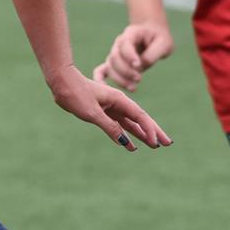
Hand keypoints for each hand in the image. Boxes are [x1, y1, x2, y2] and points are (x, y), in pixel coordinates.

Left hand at [48, 65, 171, 151]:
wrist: (62, 83)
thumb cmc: (76, 94)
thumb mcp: (92, 113)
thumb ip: (109, 127)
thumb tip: (124, 141)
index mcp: (119, 99)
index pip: (140, 116)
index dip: (149, 130)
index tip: (156, 142)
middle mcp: (118, 103)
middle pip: (140, 119)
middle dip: (154, 132)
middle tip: (167, 143)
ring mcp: (111, 108)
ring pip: (131, 124)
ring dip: (142, 135)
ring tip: (154, 146)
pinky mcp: (103, 112)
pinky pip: (119, 125)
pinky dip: (126, 134)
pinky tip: (130, 144)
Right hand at [90, 19, 174, 90]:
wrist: (152, 36)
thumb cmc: (159, 39)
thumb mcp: (163, 44)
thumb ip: (153, 54)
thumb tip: (141, 66)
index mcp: (131, 34)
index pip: (125, 44)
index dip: (130, 56)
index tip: (139, 66)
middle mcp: (119, 43)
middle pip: (115, 58)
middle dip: (126, 71)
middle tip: (139, 79)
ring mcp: (114, 53)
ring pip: (110, 67)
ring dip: (119, 79)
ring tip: (133, 88)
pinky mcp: (113, 64)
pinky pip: (101, 71)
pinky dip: (99, 79)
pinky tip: (105, 88)